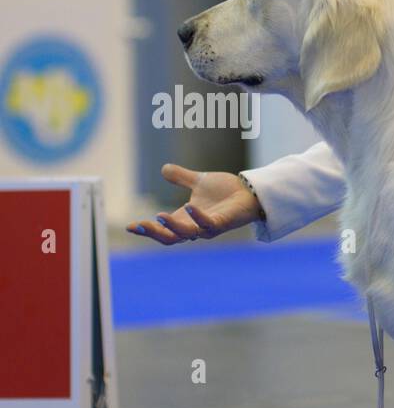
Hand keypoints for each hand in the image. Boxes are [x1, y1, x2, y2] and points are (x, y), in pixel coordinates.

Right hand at [125, 164, 262, 244]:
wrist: (250, 191)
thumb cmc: (226, 191)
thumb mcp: (198, 182)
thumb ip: (181, 177)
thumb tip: (164, 169)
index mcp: (185, 219)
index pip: (162, 230)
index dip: (146, 230)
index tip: (129, 227)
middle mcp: (195, 227)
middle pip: (170, 238)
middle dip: (154, 233)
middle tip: (139, 226)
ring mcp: (209, 227)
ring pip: (187, 234)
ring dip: (173, 227)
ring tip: (159, 215)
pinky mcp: (223, 223)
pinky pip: (209, 224)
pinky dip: (198, 217)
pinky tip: (189, 205)